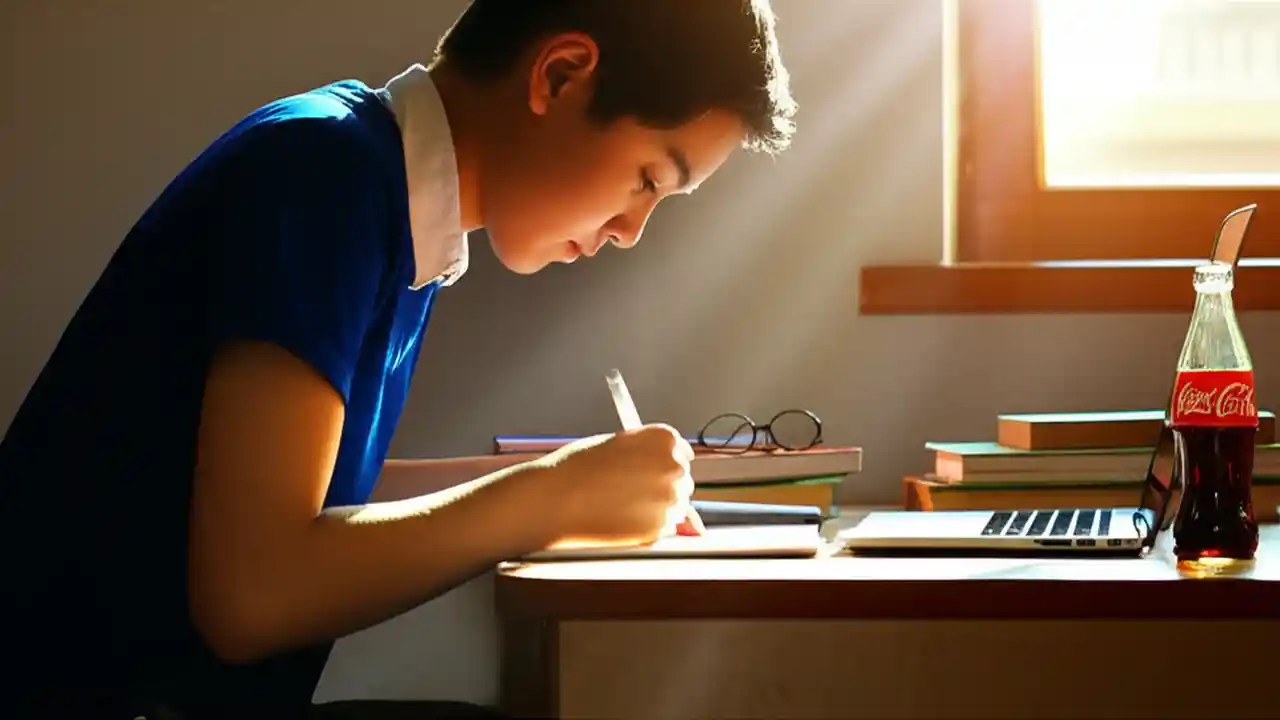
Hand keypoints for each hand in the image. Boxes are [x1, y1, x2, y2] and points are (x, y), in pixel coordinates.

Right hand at [540, 424, 703, 547]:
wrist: (553, 499)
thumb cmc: (576, 469)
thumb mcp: (616, 448)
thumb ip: (647, 457)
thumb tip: (673, 476)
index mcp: (663, 438)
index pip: (681, 452)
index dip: (661, 464)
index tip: (648, 472)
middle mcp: (673, 465)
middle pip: (681, 480)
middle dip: (660, 487)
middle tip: (627, 492)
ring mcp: (670, 498)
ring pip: (676, 508)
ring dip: (655, 509)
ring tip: (618, 506)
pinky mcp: (660, 527)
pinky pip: (665, 529)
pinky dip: (649, 529)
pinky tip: (620, 519)